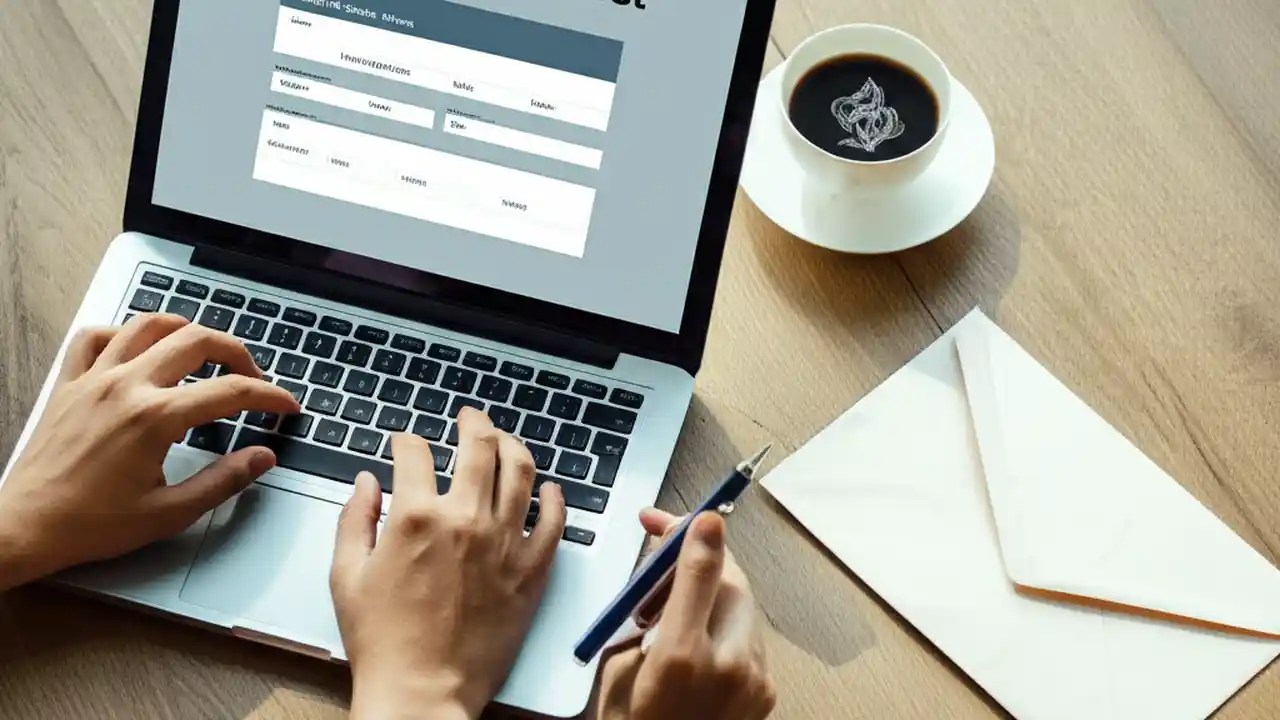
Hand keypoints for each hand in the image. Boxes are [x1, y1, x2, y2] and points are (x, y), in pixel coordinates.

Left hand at [0, 315, 299, 590]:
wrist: (26, 526)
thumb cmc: (92, 524)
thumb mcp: (170, 512)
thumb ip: (224, 480)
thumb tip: (263, 457)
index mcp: (155, 418)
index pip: (231, 391)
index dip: (270, 395)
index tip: (286, 405)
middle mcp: (126, 387)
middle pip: (197, 341)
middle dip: (237, 353)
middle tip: (253, 377)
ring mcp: (94, 379)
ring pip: (148, 325)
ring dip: (185, 330)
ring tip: (205, 350)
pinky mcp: (69, 384)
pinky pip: (94, 337)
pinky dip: (121, 334)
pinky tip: (138, 350)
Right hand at [330, 409, 567, 719]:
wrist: (423, 690)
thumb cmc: (382, 641)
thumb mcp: (347, 575)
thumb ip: (354, 519)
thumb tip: (365, 481)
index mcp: (416, 516)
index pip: (414, 453)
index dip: (406, 441)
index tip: (405, 442)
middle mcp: (465, 520)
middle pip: (479, 447)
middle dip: (472, 422)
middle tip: (470, 417)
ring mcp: (504, 543)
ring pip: (521, 472)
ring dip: (513, 445)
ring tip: (506, 439)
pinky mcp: (531, 571)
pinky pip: (553, 522)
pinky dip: (553, 498)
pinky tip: (549, 488)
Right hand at [595, 509, 776, 719]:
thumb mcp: (618, 666)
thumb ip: (644, 613)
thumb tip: (662, 568)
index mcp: (678, 657)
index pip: (700, 575)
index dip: (698, 538)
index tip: (700, 516)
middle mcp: (726, 666)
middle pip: (730, 582)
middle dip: (703, 560)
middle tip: (670, 549)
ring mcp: (754, 680)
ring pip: (743, 607)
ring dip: (715, 594)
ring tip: (677, 610)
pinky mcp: (767, 691)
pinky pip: (749, 637)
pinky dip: (727, 627)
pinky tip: (700, 640)